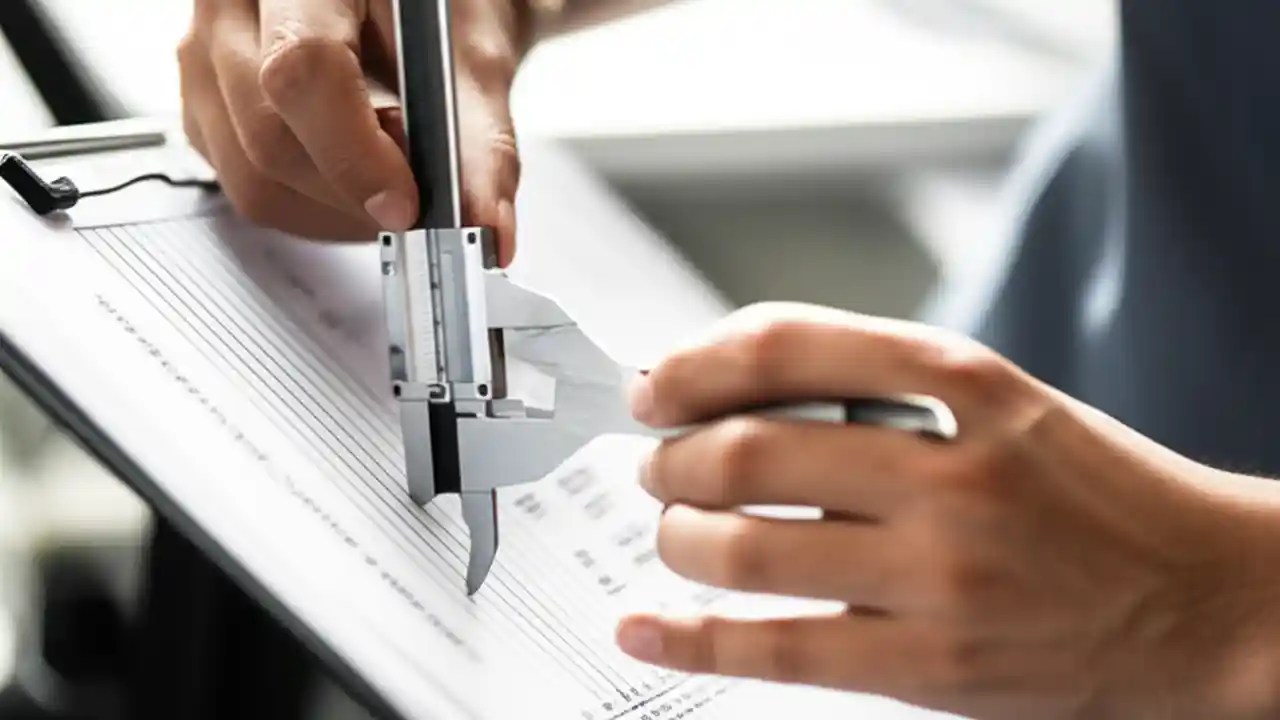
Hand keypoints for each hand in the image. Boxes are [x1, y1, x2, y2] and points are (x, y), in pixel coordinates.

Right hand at [179, 0, 524, 263]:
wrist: (416, 7)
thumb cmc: (439, 11)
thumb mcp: (474, 56)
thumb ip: (481, 142)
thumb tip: (485, 224)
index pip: (302, 69)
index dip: (355, 154)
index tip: (408, 203)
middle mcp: (232, 5)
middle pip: (268, 136)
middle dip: (353, 194)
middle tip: (416, 196)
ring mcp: (206, 55)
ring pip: (250, 178)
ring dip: (335, 211)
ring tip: (389, 173)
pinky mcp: (206, 106)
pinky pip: (244, 188)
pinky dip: (312, 208)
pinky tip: (352, 173)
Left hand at [618, 302, 1279, 718]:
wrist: (1211, 598)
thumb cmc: (1096, 494)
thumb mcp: (1006, 402)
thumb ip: (881, 385)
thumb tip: (733, 389)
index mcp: (969, 384)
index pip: (789, 346)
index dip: (694, 364)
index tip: (654, 386)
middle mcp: (952, 472)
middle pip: (746, 451)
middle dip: (669, 459)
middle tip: (656, 466)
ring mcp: (942, 575)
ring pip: (744, 550)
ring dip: (675, 538)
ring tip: (673, 533)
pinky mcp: (934, 664)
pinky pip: (777, 650)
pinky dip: (690, 638)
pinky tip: (643, 627)